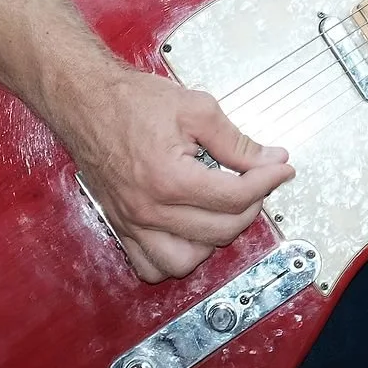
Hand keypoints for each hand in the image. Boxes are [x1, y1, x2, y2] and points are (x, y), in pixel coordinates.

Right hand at [58, 67, 295, 283]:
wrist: (86, 101)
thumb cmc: (130, 102)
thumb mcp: (196, 109)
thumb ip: (236, 140)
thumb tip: (269, 158)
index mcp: (170, 179)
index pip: (236, 197)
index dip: (268, 181)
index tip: (280, 169)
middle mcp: (149, 209)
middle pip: (220, 230)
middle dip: (250, 207)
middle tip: (257, 182)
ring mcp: (132, 223)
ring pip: (185, 262)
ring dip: (213, 241)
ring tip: (223, 211)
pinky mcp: (121, 226)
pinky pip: (151, 266)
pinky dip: (176, 257)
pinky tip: (190, 231)